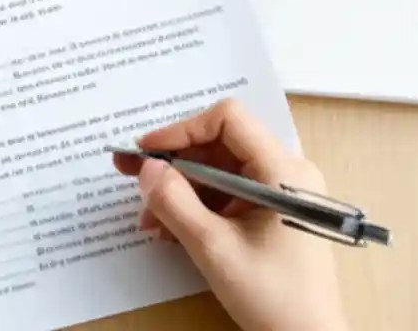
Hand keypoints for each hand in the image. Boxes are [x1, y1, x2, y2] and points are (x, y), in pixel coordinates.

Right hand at [113, 99, 347, 330]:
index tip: (146, 152)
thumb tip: (146, 168)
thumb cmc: (273, 297)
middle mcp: (287, 173)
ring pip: (219, 173)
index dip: (182, 130)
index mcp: (284, 171)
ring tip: (148, 219)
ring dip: (181, 191)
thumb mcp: (214, 248)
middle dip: (174, 163)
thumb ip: (175, 202)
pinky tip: (169, 230)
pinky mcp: (273, 216)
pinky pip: (229, 196)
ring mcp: (281, 195)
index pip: (228, 120)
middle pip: (220, 146)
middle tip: (130, 174)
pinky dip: (197, 207)